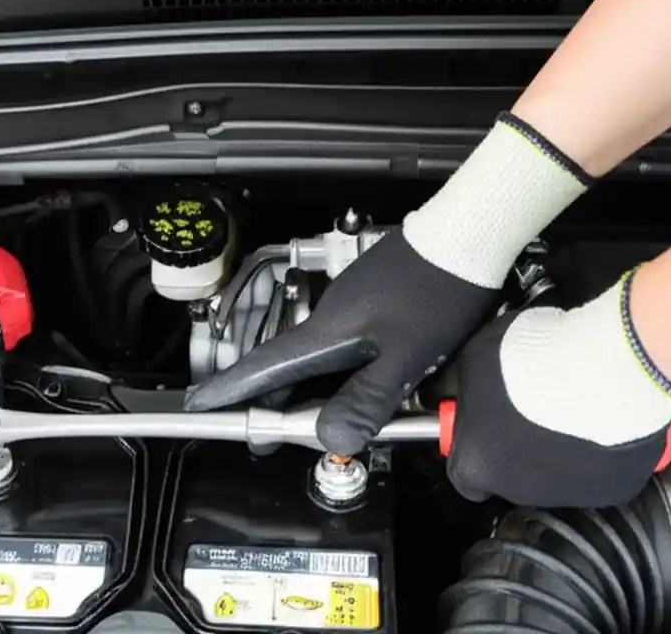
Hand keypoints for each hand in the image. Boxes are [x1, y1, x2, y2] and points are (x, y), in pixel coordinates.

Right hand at [185, 112, 594, 455]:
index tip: (202, 407)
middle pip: (287, 366)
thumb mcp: (405, 357)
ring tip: (308, 419)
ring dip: (308, 389)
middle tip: (263, 434)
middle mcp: (331, 316)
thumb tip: (331, 436)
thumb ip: (367, 400)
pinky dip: (337, 370)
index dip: (232, 392)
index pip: (265, 368)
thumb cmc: (439, 291)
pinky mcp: (373, 299)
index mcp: (328, 332)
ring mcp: (351, 304)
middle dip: (272, 403)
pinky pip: (342, 343)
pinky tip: (359, 383)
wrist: (469, 234)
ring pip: (317, 357)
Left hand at [445, 274, 670, 506]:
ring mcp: (569, 494)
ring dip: (560, 449)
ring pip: (557, 476)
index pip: (464, 470)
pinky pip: (599, 472)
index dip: (477, 443)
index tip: (486, 425)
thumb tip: (477, 385)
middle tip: (534, 407)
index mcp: (478, 464)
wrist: (605, 367)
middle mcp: (520, 490)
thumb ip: (471, 386)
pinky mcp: (612, 490)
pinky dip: (599, 452)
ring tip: (573, 407)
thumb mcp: (477, 357)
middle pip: (512, 474)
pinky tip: (602, 420)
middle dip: (521, 445)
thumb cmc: (539, 361)